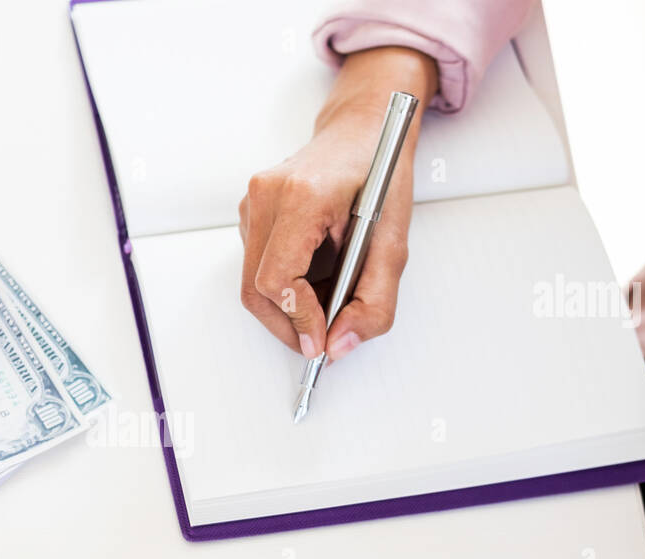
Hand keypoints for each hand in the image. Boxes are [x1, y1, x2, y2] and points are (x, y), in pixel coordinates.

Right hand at [238, 46, 437, 361]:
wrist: (364, 128)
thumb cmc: (379, 172)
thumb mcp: (394, 242)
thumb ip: (374, 301)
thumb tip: (340, 344)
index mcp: (301, 196)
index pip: (277, 280)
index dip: (298, 321)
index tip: (322, 341)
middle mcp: (267, 196)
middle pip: (256, 289)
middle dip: (289, 325)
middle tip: (322, 339)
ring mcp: (252, 202)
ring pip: (253, 283)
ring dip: (288, 306)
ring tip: (325, 301)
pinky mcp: (250, 211)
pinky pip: (256, 267)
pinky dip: (284, 287)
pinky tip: (313, 277)